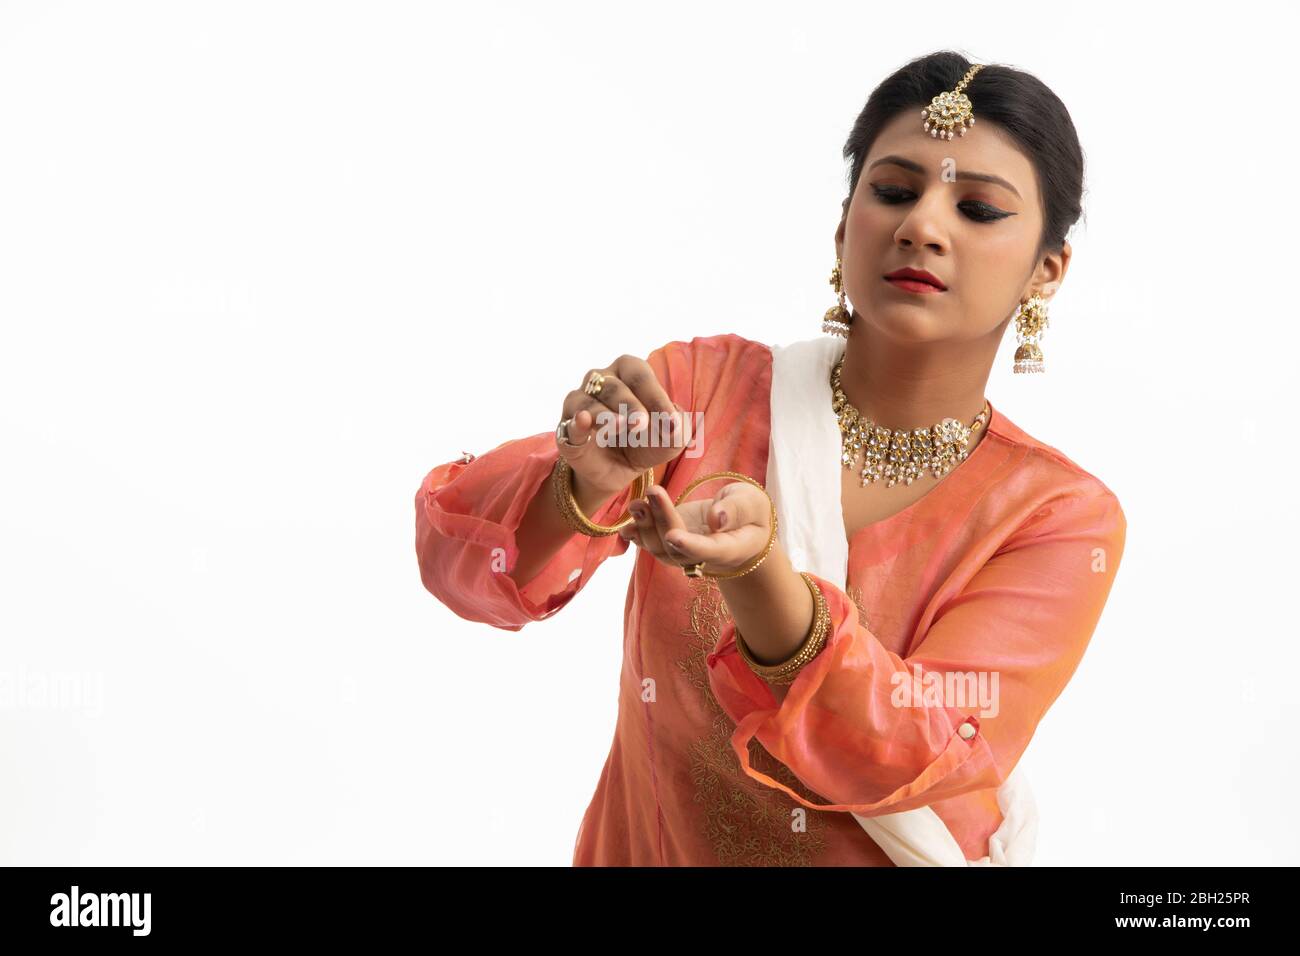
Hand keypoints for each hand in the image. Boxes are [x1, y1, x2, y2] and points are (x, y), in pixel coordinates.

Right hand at [556, 355, 693, 499]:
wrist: (620, 472)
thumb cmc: (646, 442)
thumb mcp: (670, 439)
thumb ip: (677, 430)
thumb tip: (673, 426)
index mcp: (626, 374)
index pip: (639, 375)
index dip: (655, 395)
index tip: (670, 421)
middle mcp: (599, 383)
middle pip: (613, 386)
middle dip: (630, 405)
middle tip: (642, 424)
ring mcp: (579, 406)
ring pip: (589, 403)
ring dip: (606, 415)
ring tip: (621, 427)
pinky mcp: (566, 432)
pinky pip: (569, 426)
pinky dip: (577, 424)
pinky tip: (584, 421)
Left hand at [619, 481, 771, 575]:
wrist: (739, 527)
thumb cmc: (750, 514)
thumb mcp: (753, 504)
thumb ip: (736, 510)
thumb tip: (716, 518)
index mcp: (727, 550)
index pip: (707, 551)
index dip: (690, 546)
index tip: (673, 535)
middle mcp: (700, 557)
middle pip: (676, 547)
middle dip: (662, 520)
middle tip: (653, 491)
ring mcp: (680, 551)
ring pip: (658, 547)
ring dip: (644, 527)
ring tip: (636, 504)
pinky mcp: (666, 540)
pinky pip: (648, 542)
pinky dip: (635, 535)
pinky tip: (623, 525)